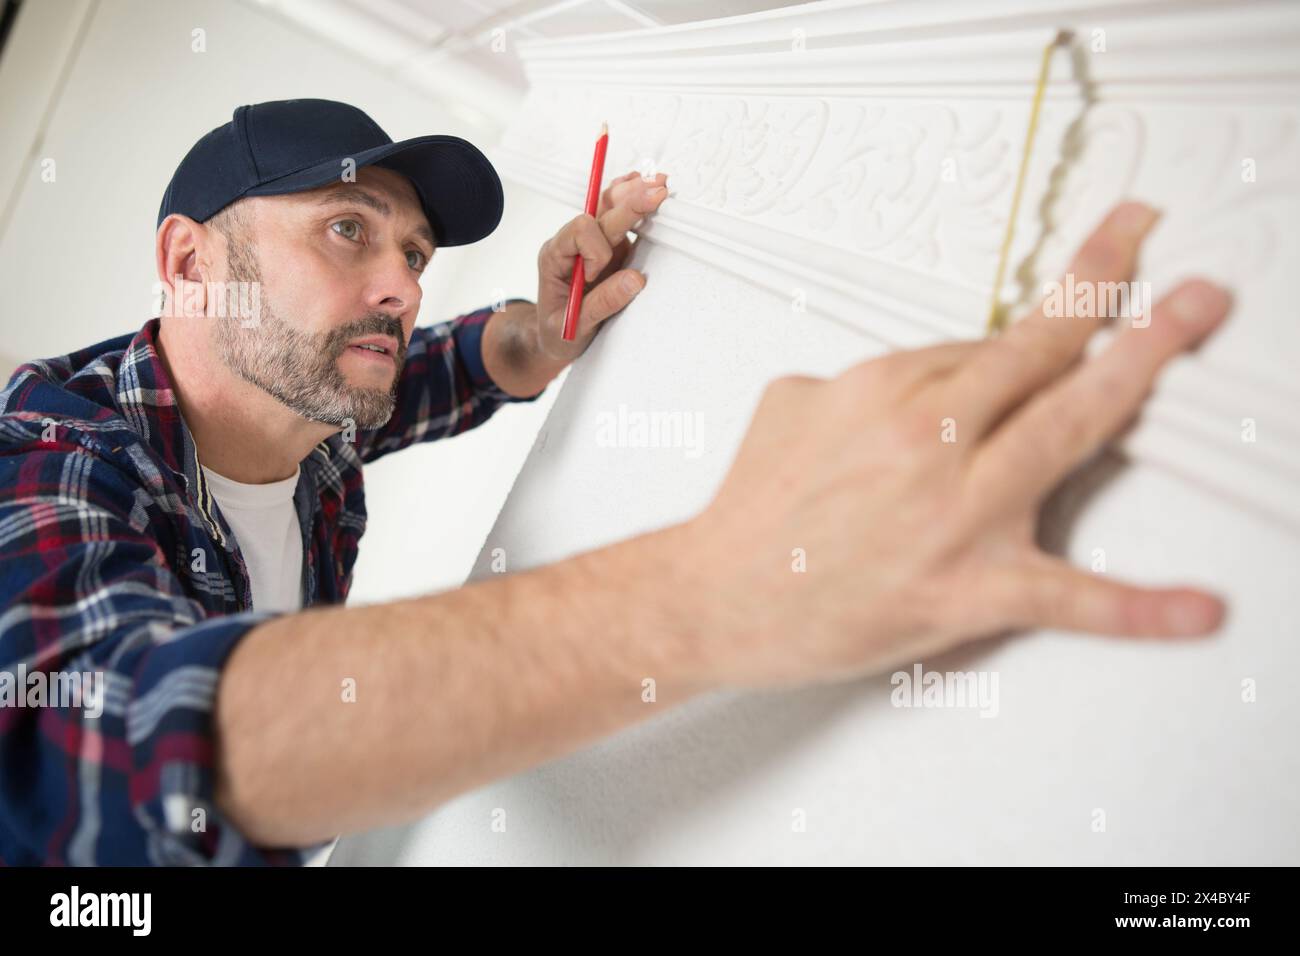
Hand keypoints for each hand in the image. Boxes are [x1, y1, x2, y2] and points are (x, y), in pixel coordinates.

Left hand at [534, 170, 668, 362]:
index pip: (579, 232)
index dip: (597, 250)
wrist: (555, 339)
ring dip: (632, 194)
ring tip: (658, 182)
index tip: (596, 276)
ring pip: (608, 207)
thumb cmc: (558, 333)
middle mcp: (572, 244)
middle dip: (628, 204)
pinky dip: (632, 200)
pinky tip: (645, 184)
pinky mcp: (610, 248)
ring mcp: (592, 243)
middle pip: (600, 213)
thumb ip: (601, 304)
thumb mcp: (573, 327)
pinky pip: (618, 216)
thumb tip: (636, 280)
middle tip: (657, 193)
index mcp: (555, 257)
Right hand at [684, 202, 1232, 689]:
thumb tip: (920, 378)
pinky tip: (1195, 606)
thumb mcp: (794, 404)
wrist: (713, 597)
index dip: (1050, 326)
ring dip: (1141, 368)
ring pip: (1067, 427)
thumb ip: (868, 381)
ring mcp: (953, 512)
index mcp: (885, 387)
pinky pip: (1064, 597)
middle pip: (1041, 353)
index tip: (1096, 272)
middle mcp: (927, 437)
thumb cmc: (751, 511)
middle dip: (1114, 294)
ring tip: (1193, 322)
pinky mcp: (965, 590)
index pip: (991, 345)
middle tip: (1180, 275)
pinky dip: (1136, 608)